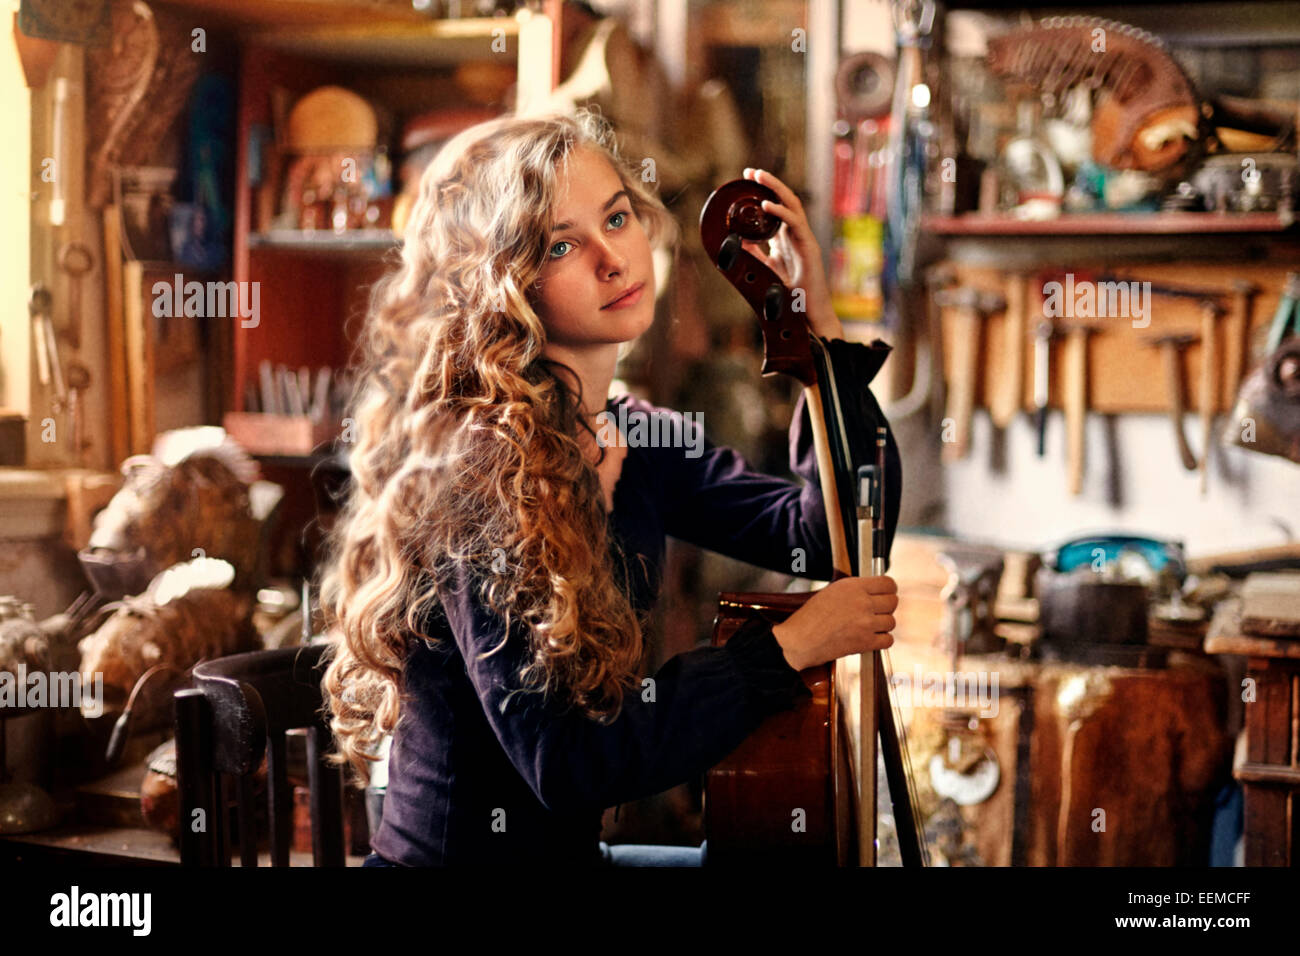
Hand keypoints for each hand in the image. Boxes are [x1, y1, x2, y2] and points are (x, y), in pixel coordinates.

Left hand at [739, 167, 842, 340]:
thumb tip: (737, 240)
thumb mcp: (767, 268)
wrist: (808, 313)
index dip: (764, 192)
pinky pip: (795, 224)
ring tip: (759, 177)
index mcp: (787, 237)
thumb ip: (755, 253)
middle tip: (750, 172)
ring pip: (792, 205)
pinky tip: (766, 206)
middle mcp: (796, 234)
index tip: (746, 180)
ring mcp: (804, 239)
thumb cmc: (791, 293)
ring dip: (775, 189)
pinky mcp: (809, 248)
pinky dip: (781, 212)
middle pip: (785, 200)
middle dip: (769, 183)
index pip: (777, 207)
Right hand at [770, 576, 896, 671]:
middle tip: (877, 611)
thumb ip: (856, 589)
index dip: (889, 589)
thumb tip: (877, 589)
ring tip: (869, 626)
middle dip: (886, 607)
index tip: (886, 594)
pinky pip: (888, 640)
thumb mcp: (832, 592)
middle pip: (893, 602)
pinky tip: (871, 637)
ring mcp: (865, 623)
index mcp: (853, 586)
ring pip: (891, 622)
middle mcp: (862, 602)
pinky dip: (882, 640)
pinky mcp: (865, 642)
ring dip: (882, 625)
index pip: (888, 583)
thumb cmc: (812, 616)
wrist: (800, 640)